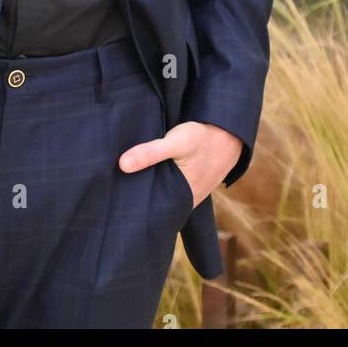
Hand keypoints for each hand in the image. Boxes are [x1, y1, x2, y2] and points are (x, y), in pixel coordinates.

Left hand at [118, 120, 242, 209]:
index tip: (117, 206)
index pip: (155, 214)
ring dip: (154, 190)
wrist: (230, 132)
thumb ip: (150, 153)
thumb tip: (122, 165)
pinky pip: (174, 187)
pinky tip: (150, 174)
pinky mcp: (192, 182)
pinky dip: (164, 182)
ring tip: (127, 186)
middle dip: (142, 201)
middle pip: (159, 205)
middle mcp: (187, 200)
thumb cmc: (203, 138)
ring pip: (167, 195)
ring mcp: (192, 193)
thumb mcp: (176, 142)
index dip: (136, 211)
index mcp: (182, 198)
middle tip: (117, 195)